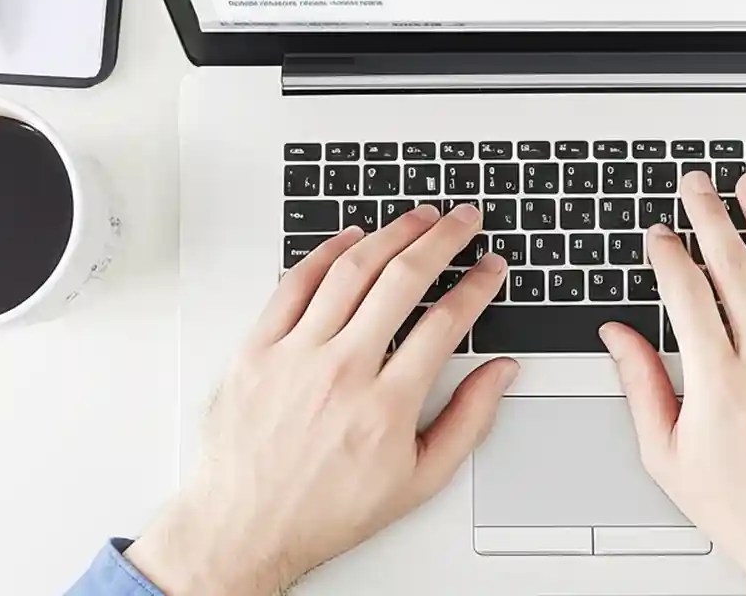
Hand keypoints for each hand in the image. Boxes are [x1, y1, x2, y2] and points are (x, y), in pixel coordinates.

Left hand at [126, 204, 516, 595]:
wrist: (245, 528)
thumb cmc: (326, 510)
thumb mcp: (418, 482)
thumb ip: (468, 422)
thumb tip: (500, 374)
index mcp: (387, 405)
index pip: (446, 322)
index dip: (477, 286)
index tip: (490, 268)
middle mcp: (341, 371)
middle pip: (402, 280)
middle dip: (442, 239)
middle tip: (462, 220)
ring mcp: (295, 355)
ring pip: (350, 271)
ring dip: (390, 234)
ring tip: (416, 218)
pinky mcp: (257, 350)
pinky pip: (293, 284)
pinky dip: (324, 253)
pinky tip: (349, 239)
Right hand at [600, 172, 745, 595]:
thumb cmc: (742, 508)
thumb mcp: (667, 453)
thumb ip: (640, 385)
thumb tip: (618, 337)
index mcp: (718, 379)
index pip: (687, 292)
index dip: (668, 254)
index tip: (659, 234)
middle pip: (736, 267)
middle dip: (711, 216)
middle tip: (698, 185)